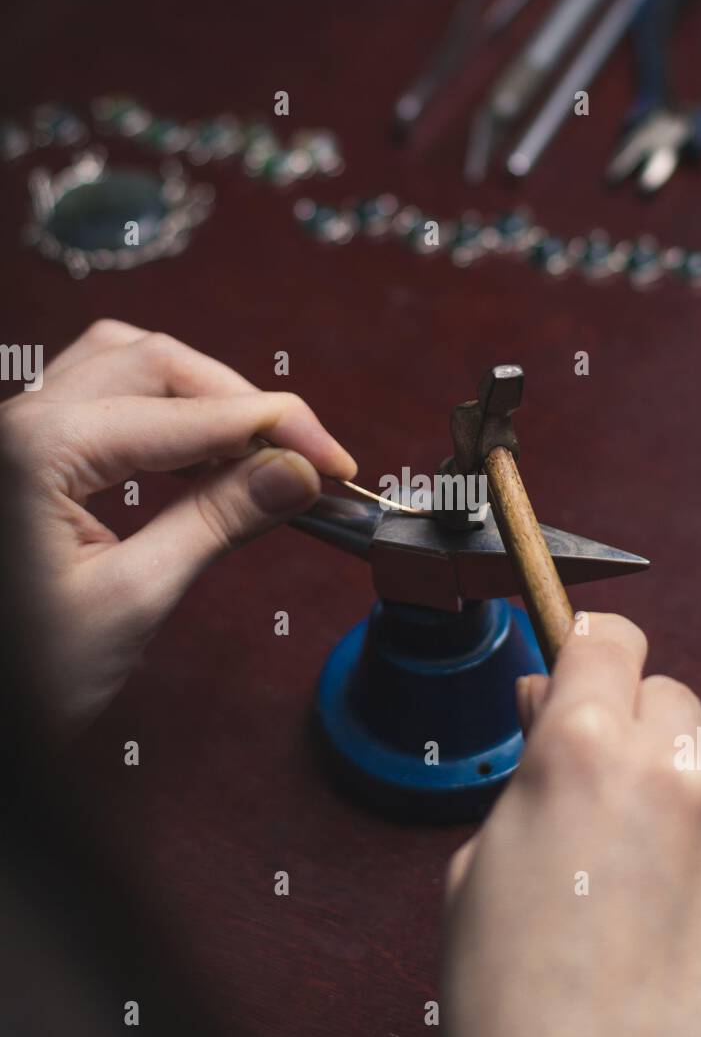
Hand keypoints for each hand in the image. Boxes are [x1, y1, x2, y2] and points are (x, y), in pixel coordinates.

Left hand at [1, 319, 355, 731]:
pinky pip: (100, 402)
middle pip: (154, 364)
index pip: (185, 411)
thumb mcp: (130, 599)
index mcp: (36, 449)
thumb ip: (216, 522)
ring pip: (124, 368)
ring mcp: (16, 436)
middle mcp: (18, 422)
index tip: (333, 461)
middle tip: (305, 456)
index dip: (273, 427)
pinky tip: (202, 456)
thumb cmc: (18, 673)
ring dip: (199, 397)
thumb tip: (295, 473)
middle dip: (239, 401)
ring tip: (258, 451)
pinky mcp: (23, 460)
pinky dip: (161, 416)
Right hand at [442, 613, 700, 1036]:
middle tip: (601, 793)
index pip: (608, 639)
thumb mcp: (480, 867)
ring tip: (632, 897)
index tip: (584, 668)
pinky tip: (674, 937)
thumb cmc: (515, 1015)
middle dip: (635, 729)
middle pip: (669, 695)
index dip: (590, 650)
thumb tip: (548, 717)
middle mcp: (669, 777)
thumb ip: (526, 775)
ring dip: (674, 810)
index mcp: (580, 755)